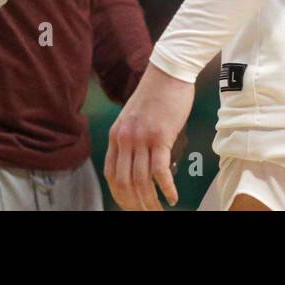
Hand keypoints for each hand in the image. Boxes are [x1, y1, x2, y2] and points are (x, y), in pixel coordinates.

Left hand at [104, 65, 194, 210]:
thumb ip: (133, 140)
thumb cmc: (156, 95)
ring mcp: (141, 138)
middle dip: (135, 203)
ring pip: (141, 180)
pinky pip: (159, 171)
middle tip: (146, 212)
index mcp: (116, 135)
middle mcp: (125, 139)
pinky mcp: (160, 136)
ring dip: (150, 201)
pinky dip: (166, 188)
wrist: (168, 72)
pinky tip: (173, 197)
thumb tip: (143, 165)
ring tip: (159, 210)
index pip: (111, 174)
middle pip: (124, 182)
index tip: (130, 206)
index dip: (120, 195)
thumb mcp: (134, 118)